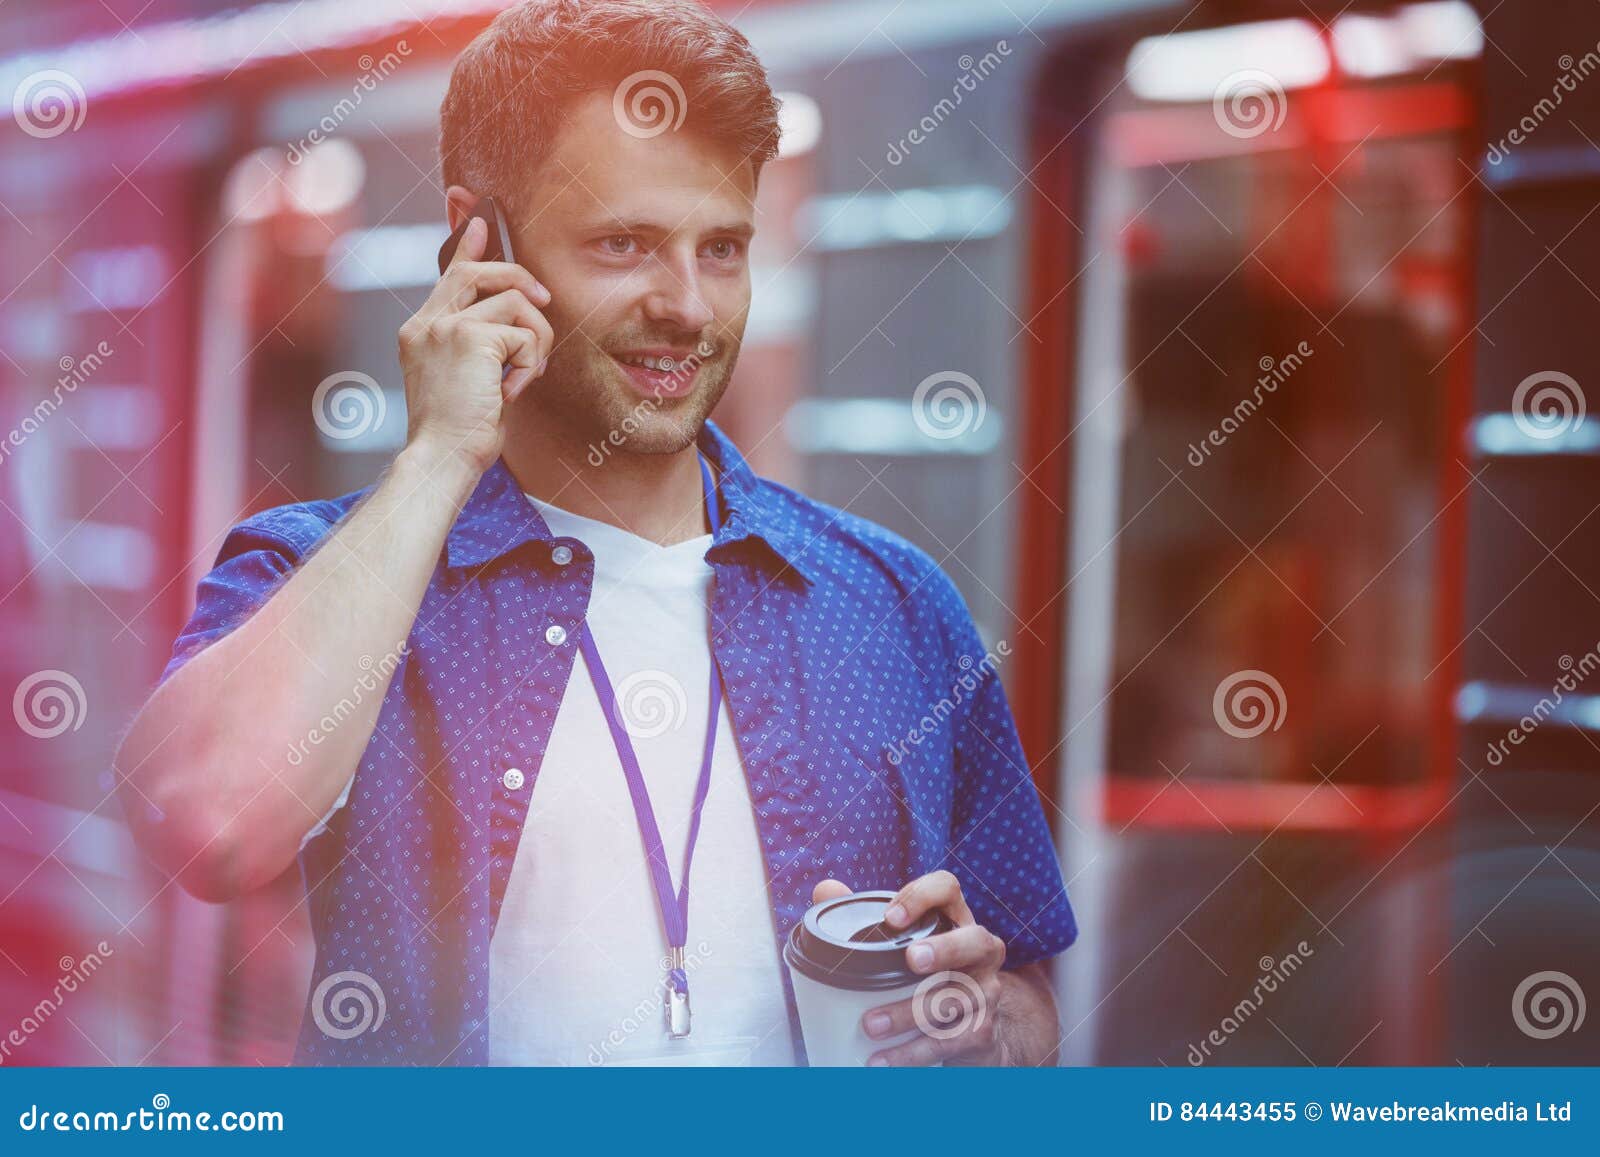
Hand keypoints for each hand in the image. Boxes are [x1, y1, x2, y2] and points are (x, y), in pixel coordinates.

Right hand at [398, 214, 554, 475]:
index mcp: (421, 331)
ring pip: (516, 303)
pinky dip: (529, 364)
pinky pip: (524, 333)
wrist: (442, 458)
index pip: (448, 274)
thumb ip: (480, 347)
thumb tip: (517, 321)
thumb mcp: (467, 380)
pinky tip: (511, 391)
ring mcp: (446, 327)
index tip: (482, 221)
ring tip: (522, 377)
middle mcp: (428, 322)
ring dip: (535, 341)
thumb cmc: (459, 432)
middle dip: (521, 280)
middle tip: (543, 301)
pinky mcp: (470, 337)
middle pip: (482, 271)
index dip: (469, 245)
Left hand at [811, 872, 1018, 1065]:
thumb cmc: (930, 977)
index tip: (890, 919)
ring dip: (911, 1012)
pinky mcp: (983, 1031)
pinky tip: (883, 1061)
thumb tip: (825, 890)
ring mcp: (986, 992)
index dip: (923, 897)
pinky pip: (953, 1041)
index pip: (948, 889)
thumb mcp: (904, 944)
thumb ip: (862, 913)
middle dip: (945, 949)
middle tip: (911, 960)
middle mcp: (981, 952)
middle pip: (975, 940)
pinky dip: (914, 1052)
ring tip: (871, 1025)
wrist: (975, 1036)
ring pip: (957, 997)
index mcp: (956, 920)